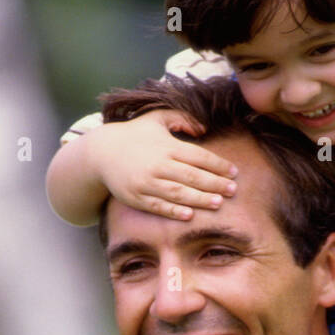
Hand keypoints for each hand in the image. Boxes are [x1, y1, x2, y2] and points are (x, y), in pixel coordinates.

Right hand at [90, 110, 237, 219]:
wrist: (101, 152)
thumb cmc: (135, 134)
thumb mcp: (157, 118)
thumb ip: (182, 118)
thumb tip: (204, 129)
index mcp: (167, 146)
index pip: (198, 156)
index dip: (218, 165)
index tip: (234, 172)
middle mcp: (158, 164)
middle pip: (192, 176)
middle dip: (215, 184)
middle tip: (233, 190)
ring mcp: (147, 182)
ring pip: (178, 193)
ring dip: (200, 199)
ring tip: (218, 204)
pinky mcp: (137, 197)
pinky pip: (158, 207)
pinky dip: (174, 212)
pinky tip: (190, 215)